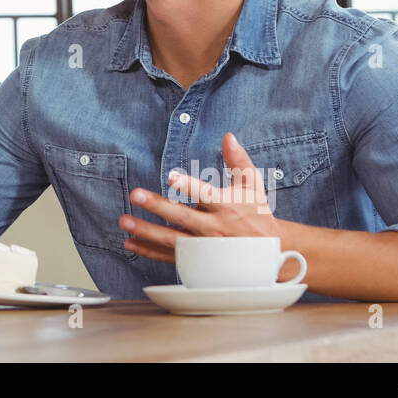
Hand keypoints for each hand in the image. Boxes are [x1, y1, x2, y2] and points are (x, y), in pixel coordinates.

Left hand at [120, 132, 282, 261]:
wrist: (272, 253)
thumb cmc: (257, 214)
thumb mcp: (252, 185)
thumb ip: (238, 161)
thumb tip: (228, 136)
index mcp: (226, 206)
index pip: (205, 194)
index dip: (188, 186)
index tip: (171, 176)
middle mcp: (214, 228)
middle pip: (182, 217)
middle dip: (157, 206)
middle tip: (135, 194)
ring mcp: (205, 248)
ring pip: (172, 240)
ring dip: (146, 231)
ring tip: (125, 221)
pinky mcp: (199, 262)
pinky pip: (171, 257)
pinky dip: (150, 251)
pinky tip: (131, 243)